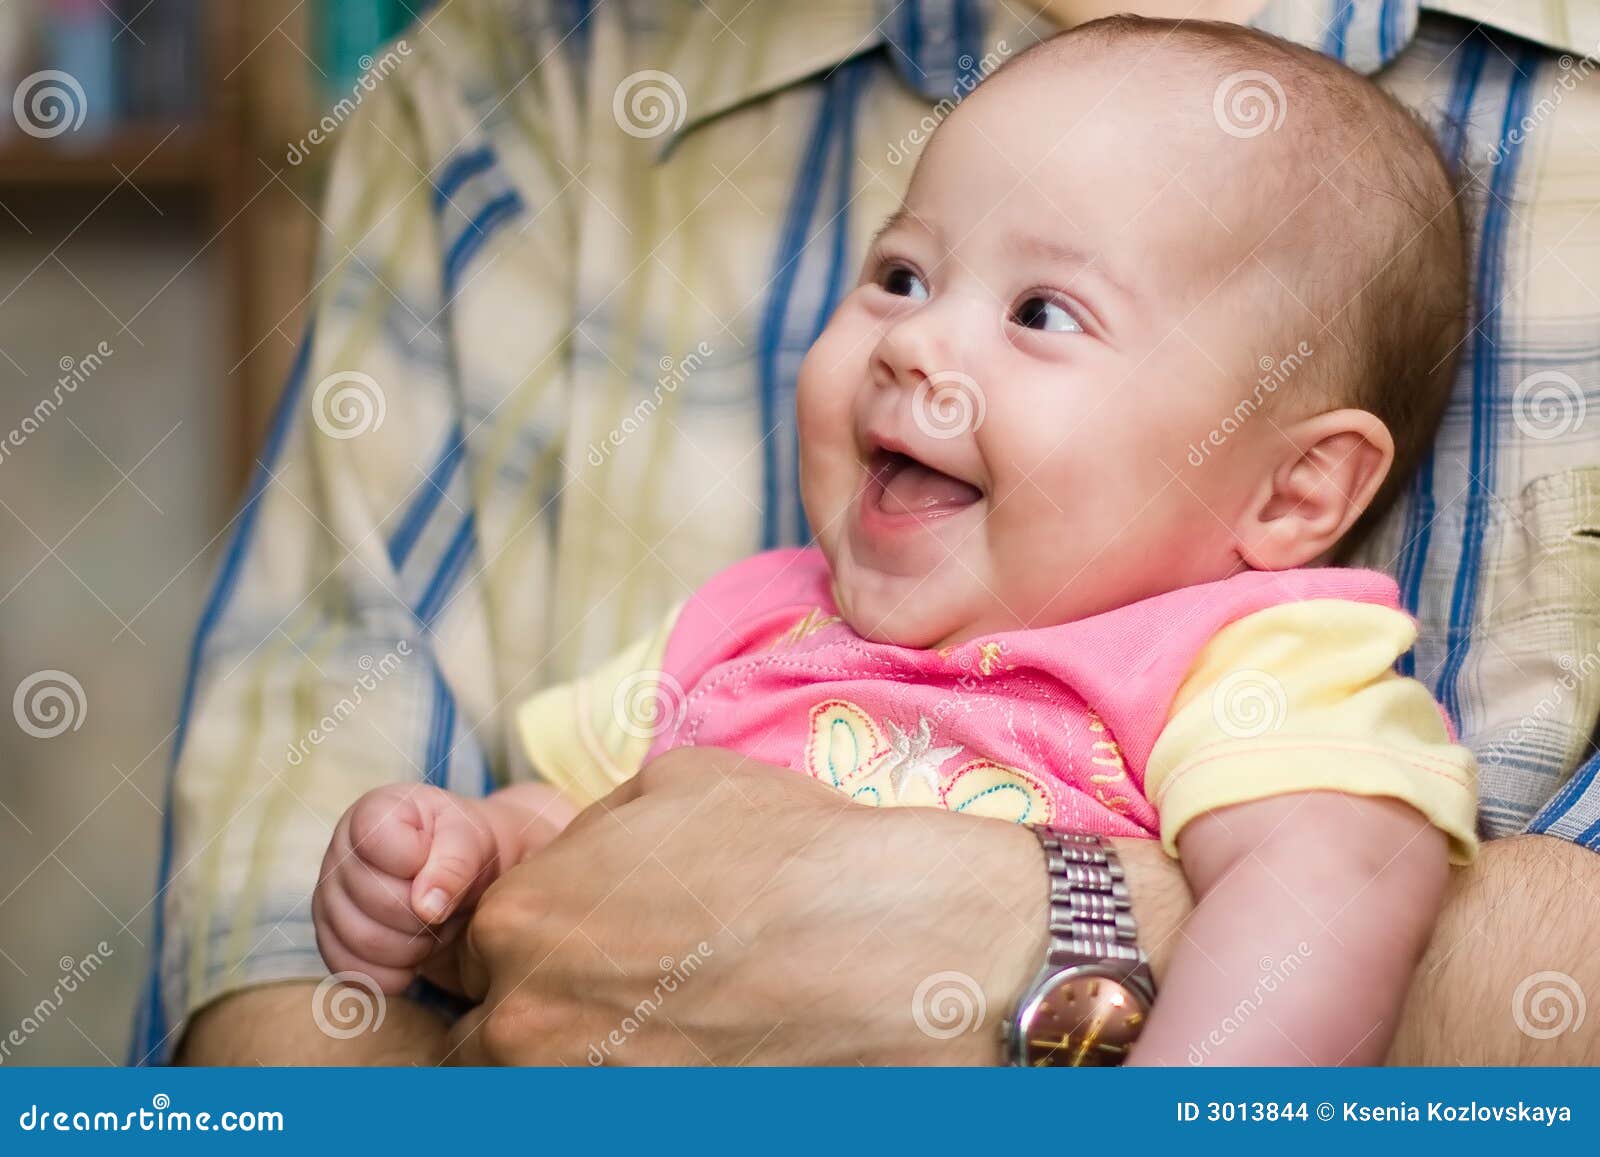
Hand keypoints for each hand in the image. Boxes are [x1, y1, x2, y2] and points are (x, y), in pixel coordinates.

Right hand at [313, 783, 502, 993]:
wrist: (466, 877)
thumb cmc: (468, 847)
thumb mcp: (474, 838)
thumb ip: (455, 862)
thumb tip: (426, 908)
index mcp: (372, 813)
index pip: (376, 842)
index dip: (417, 863)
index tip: (439, 860)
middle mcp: (340, 852)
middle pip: (372, 899)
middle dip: (423, 913)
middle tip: (447, 907)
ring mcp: (328, 897)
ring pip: (360, 940)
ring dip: (411, 946)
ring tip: (434, 928)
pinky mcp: (330, 938)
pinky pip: (348, 970)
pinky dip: (390, 974)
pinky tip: (415, 959)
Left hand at [445, 748, 1051, 1064]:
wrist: (898, 953)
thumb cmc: (793, 856)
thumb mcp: (675, 785)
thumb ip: (594, 832)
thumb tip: (579, 862)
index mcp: (519, 919)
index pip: (477, 945)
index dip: (532, 941)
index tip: (580, 945)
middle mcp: (526, 1020)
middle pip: (493, 1031)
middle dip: (543, 1009)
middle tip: (624, 993)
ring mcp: (578, 1094)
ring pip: (537, 1082)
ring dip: (583, 1058)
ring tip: (665, 1033)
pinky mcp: (639, 1132)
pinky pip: (601, 1109)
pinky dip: (634, 1085)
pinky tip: (693, 1060)